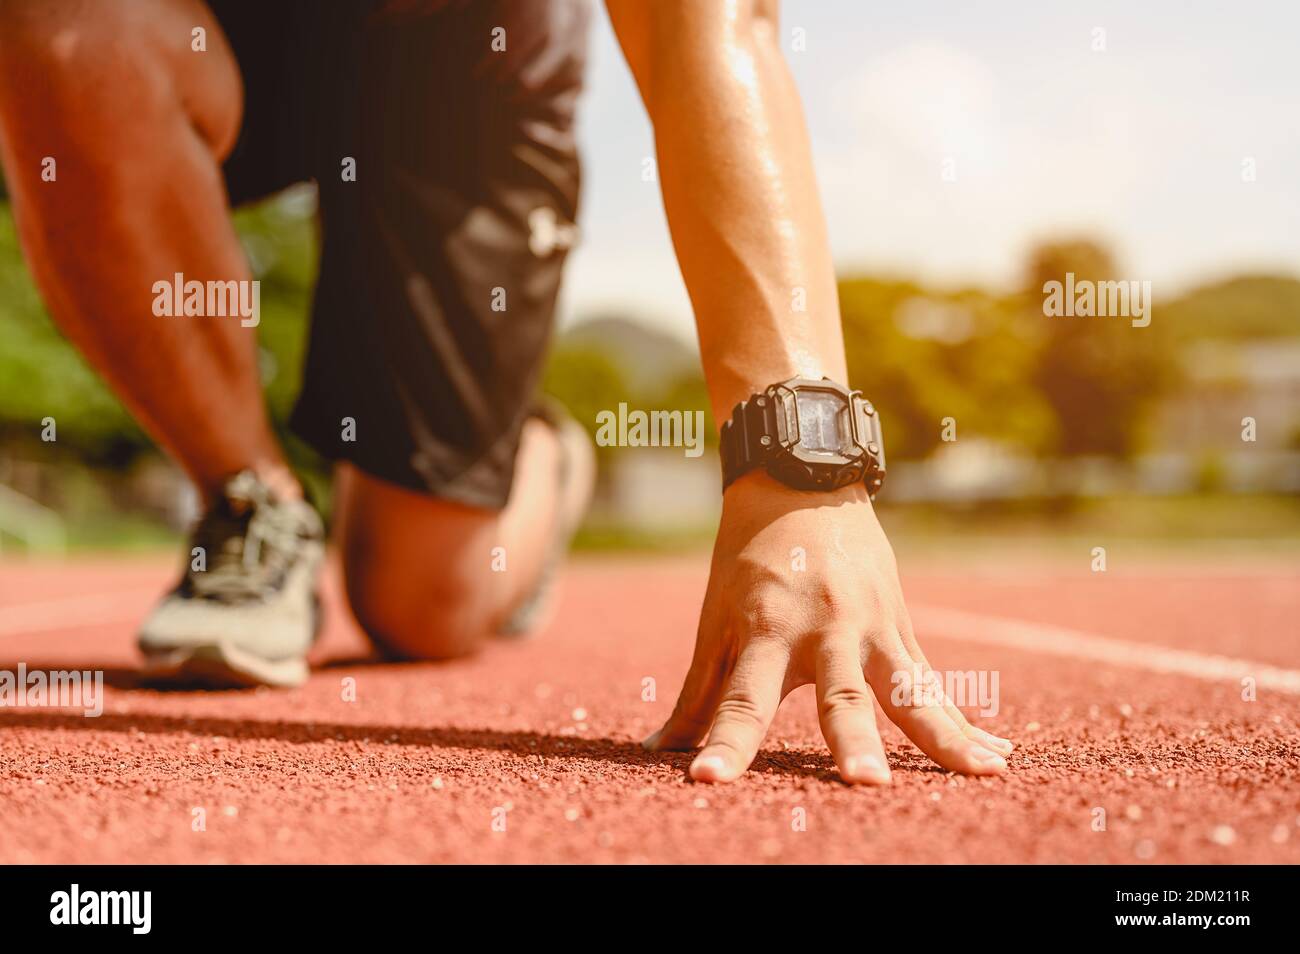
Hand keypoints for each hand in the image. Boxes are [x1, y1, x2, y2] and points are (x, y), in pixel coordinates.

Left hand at [644, 473, 1013, 783]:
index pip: (741, 699)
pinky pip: (936, 685)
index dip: (726, 742)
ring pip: (911, 690)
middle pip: (841, 694)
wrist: (803, 481)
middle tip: (865, 782)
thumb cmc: (748, 559)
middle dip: (853, 739)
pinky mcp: (901, 630)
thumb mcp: (716, 621)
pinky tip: (997, 762)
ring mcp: (871, 629)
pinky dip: (965, 724)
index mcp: (766, 630)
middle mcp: (823, 631)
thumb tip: (658, 753)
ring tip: (982, 774)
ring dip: (945, 736)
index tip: (707, 780)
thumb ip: (698, 694)